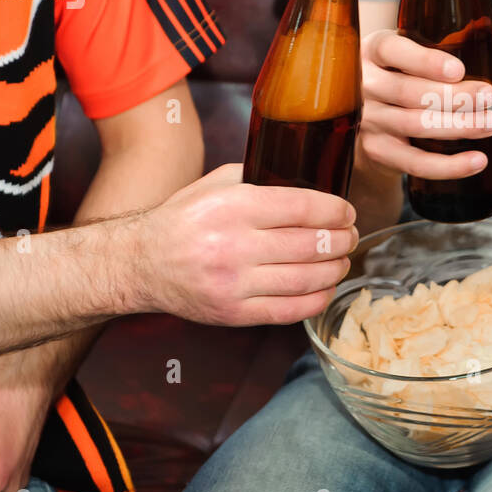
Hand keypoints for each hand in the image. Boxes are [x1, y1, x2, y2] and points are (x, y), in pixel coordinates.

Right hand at [133, 164, 358, 326]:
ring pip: (306, 279)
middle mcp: (233, 245)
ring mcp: (233, 283)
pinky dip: (316, 299)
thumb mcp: (215, 183)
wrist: (141, 263)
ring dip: (335, 269)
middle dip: (342, 240)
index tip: (347, 212)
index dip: (335, 211)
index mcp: (232, 206)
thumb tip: (308, 179)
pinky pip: (289, 310)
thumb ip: (258, 178)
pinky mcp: (233, 313)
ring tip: (342, 260)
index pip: (302, 208)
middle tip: (350, 236)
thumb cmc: (183, 220)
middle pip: (310, 244)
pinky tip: (325, 287)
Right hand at [358, 24, 491, 179]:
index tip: (458, 70)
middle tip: (491, 96)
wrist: (372, 114)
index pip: (393, 50)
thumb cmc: (407, 72)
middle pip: (408, 92)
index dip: (425, 61)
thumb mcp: (424, 46)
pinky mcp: (377, 151)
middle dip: (454, 97)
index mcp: (375, 49)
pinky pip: (414, 163)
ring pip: (414, 125)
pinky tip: (477, 160)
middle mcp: (366, 84)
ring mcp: (369, 120)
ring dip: (458, 127)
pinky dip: (448, 166)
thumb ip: (469, 36)